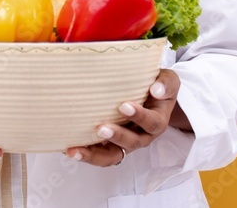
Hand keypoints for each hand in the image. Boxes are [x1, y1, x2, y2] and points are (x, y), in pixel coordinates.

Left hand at [65, 68, 183, 166]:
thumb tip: (156, 89)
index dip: (139, 116)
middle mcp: (141, 136)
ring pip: (111, 156)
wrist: (153, 97)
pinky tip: (68, 149)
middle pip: (131, 143)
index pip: (151, 122)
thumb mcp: (168, 81)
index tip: (124, 106)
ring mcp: (124, 143)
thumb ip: (166, 84)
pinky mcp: (109, 145)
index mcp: (157, 121)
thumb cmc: (158, 87)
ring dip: (93, 154)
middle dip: (116, 136)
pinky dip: (84, 153)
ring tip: (75, 150)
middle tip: (101, 128)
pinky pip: (98, 154)